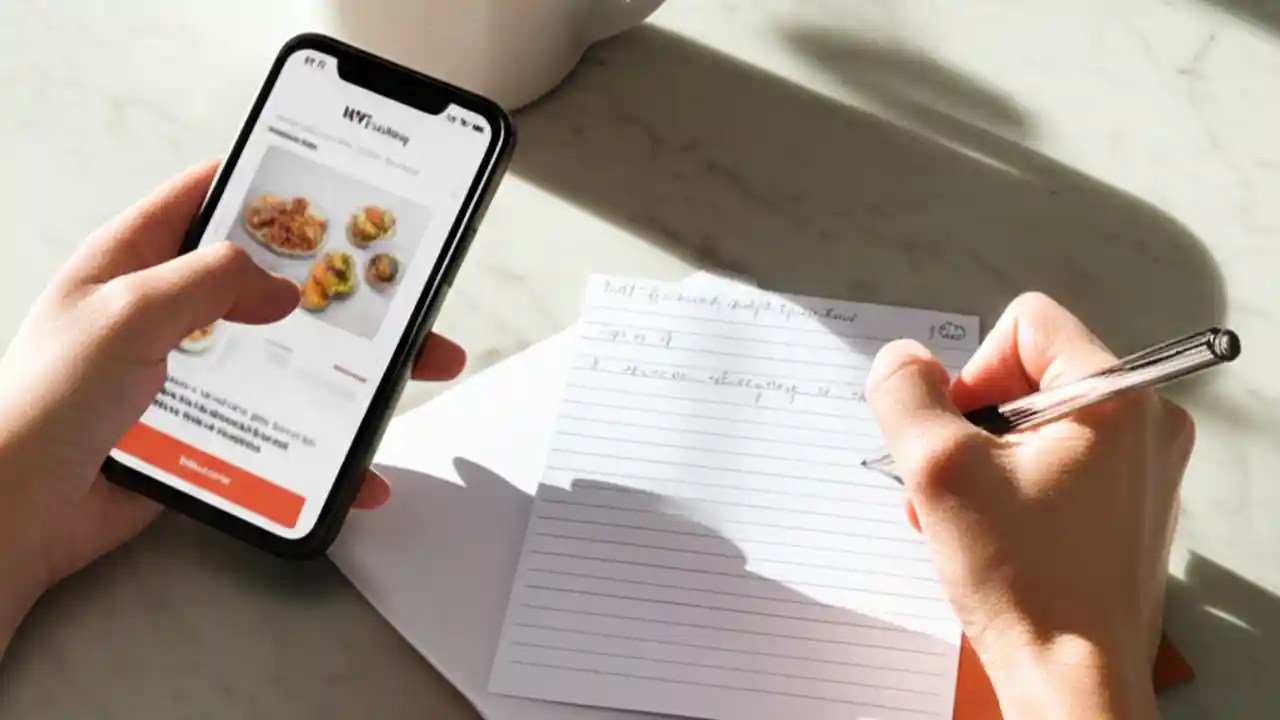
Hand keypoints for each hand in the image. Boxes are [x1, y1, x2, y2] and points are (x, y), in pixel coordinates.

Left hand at [0, 160, 465, 651]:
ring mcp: (190, 373)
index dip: (264, 185)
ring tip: (406, 371)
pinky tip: (358, 464)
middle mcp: (166, 311)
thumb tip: (279, 284)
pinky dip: (325, 446)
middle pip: (268, 283)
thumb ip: (207, 282)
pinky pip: (279, 425)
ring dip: (348, 368)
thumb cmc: (44, 405)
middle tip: (395, 292)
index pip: (204, 198)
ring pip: (286, 357)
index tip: (328, 188)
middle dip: (337, 290)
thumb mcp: (126, 313)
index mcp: (134, 261)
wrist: (20, 511)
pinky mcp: (207, 429)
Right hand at [866, 293, 1191, 719]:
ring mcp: (1142, 469)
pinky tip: (987, 535)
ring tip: (959, 517)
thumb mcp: (938, 470)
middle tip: (949, 484)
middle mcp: (1145, 423)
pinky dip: (1011, 490)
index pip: (1026, 323)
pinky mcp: (1127, 508)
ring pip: (1035, 426)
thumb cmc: (1022, 580)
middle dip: (970, 426)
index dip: (972, 372)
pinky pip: (1056, 467)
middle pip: (1028, 376)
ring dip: (982, 463)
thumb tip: (903, 361)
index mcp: (1116, 396)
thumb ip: (905, 394)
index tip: (957, 437)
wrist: (1071, 678)